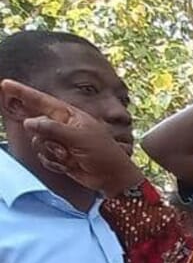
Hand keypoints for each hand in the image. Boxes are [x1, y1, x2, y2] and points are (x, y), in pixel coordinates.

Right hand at [0, 80, 144, 196]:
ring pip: (37, 142)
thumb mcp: (79, 137)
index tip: (5, 85)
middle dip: (40, 133)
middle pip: (35, 122)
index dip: (23, 93)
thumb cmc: (102, 153)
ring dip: (51, 151)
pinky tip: (69, 165)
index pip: (41, 101)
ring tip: (69, 156)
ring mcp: (59, 142)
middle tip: (58, 145)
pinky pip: (43, 156)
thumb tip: (28, 122)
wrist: (112, 178)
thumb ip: (52, 128)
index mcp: (69, 115)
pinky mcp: (58, 157)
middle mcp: (61, 126)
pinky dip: (54, 162)